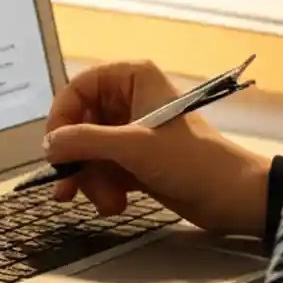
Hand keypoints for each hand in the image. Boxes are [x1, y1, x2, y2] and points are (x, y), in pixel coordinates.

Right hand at [42, 61, 271, 236]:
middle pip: (81, 124)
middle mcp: (131, 99)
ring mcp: (134, 132)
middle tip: (67, 189)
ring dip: (92, 180)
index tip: (55, 149)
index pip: (79, 88)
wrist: (235, 198)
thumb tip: (48, 145)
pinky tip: (115, 205)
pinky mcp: (139, 160)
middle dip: (77, 160)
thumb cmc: (191, 161)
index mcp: (133, 78)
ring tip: (106, 203)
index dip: (62, 118)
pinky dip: (104, 188)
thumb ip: (85, 142)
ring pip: (91, 152)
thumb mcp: (133, 148)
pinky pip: (105, 169)